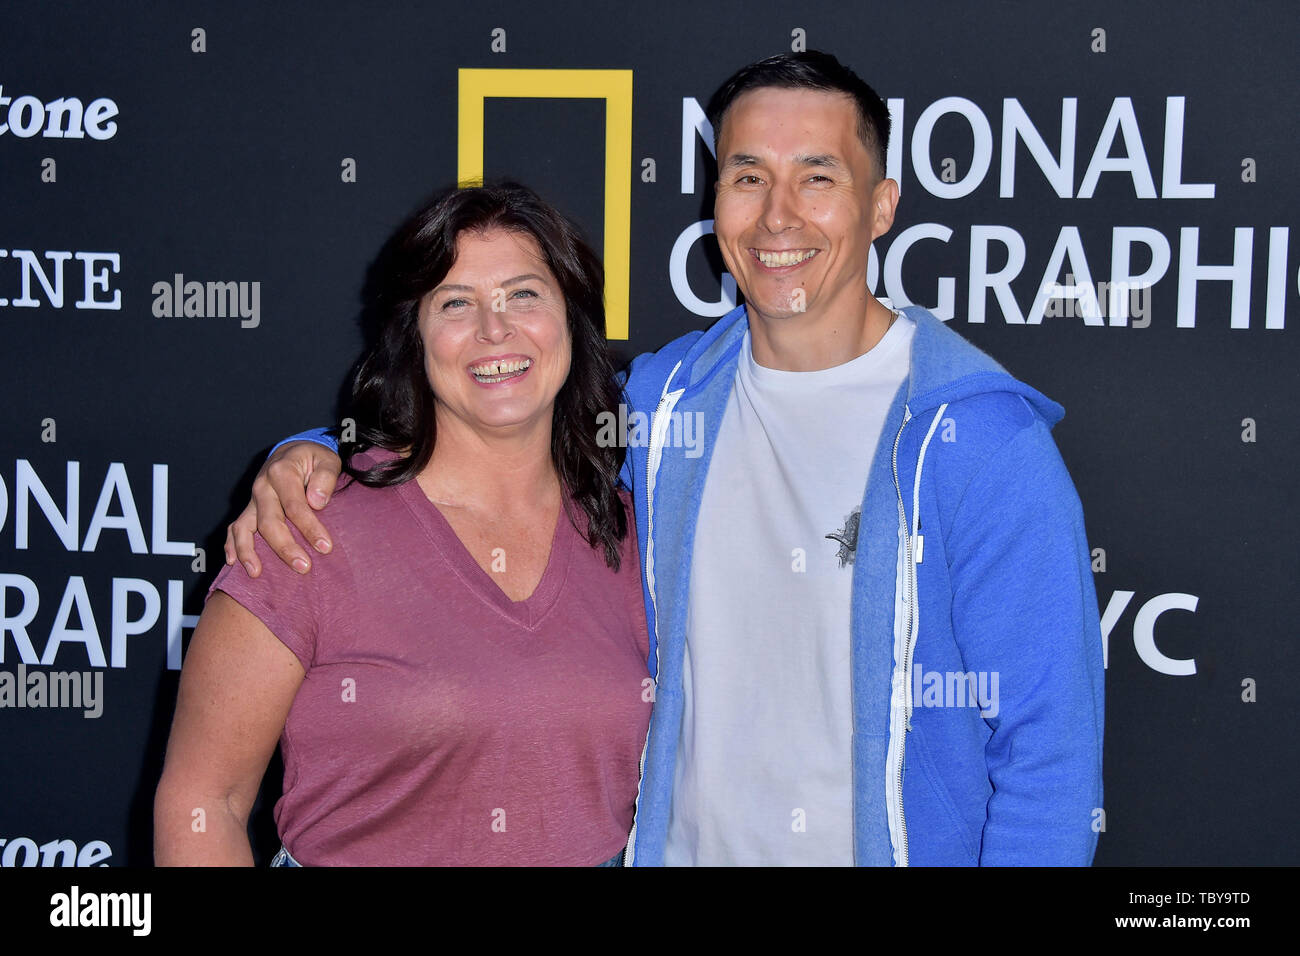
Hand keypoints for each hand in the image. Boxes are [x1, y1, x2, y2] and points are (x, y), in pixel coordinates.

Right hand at [224, 441, 341, 575]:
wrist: (293, 452)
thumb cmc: (314, 459)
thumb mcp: (327, 460)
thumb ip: (325, 478)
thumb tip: (316, 502)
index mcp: (281, 472)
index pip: (295, 506)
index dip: (310, 528)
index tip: (325, 547)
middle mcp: (263, 486)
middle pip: (269, 522)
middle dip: (285, 547)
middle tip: (303, 567)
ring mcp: (253, 499)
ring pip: (244, 527)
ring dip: (249, 552)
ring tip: (256, 573)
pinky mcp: (249, 509)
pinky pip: (234, 528)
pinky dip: (231, 545)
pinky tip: (233, 563)